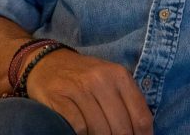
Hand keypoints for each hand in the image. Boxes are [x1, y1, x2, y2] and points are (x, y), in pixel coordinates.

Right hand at [25, 49, 153, 134]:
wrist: (47, 62)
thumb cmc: (84, 76)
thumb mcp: (110, 80)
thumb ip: (127, 102)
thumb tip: (142, 133)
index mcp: (119, 75)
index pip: (141, 117)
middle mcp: (101, 79)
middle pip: (121, 128)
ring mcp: (80, 88)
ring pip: (101, 130)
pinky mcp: (60, 97)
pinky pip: (80, 128)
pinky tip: (84, 133)